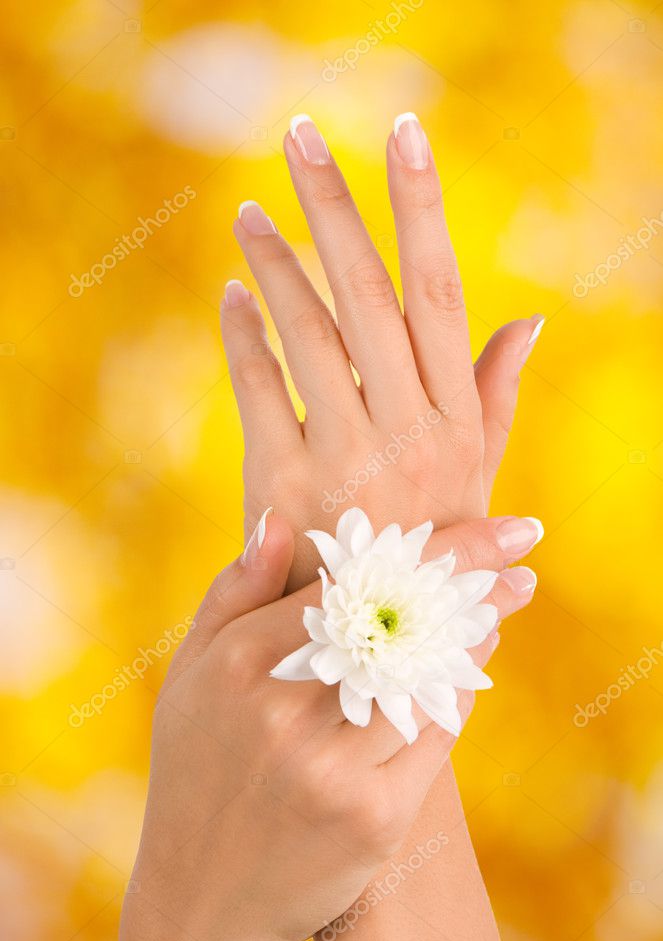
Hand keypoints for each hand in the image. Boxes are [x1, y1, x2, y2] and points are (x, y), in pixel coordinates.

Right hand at [113, 512, 537, 940]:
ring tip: (508, 595)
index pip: (354, 582)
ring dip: (475, 632)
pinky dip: (459, 692)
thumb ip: (235, 592)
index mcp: (242, 663)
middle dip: (471, 581)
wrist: (204, 901)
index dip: (429, 550)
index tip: (490, 528)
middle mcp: (288, 712)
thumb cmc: (196, 770)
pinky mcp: (373, 818)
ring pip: (429, 677)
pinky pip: (435, 737)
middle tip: (520, 550)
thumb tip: (279, 520)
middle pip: (403, 623)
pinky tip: (472, 662)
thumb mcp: (191, 674)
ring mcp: (334, 769)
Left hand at [220, 113, 542, 589]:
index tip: (403, 135)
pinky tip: (231, 296)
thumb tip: (530, 318)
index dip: (423, 209)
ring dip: (275, 262)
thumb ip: (496, 396)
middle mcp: (412, 433)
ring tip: (250, 212)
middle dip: (334, 205)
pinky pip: (259, 390)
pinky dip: (243, 336)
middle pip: (368, 293)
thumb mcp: (474, 476)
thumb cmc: (425, 548)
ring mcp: (349, 460)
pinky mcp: (287, 486)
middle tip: (300, 135)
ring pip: (308, 332)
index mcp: (459, 422)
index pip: (442, 294)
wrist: (371, 646)